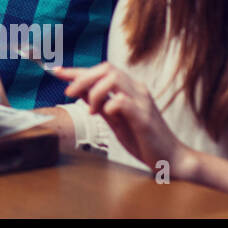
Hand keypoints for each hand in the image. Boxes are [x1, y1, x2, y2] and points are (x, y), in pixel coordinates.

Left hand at [52, 63, 193, 175]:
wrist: (171, 159)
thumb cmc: (143, 139)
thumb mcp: (115, 120)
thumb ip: (99, 104)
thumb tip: (79, 91)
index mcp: (129, 89)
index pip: (100, 71)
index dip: (76, 70)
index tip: (56, 71)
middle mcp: (137, 90)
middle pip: (106, 68)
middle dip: (82, 77)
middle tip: (69, 93)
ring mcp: (142, 101)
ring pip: (113, 78)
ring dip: (94, 92)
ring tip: (91, 111)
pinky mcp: (144, 116)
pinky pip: (123, 101)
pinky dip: (108, 104)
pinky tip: (104, 114)